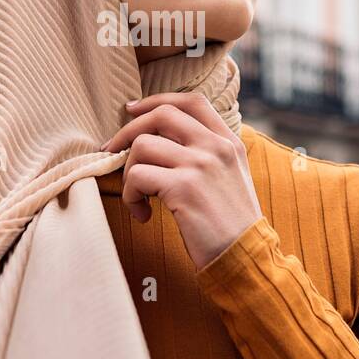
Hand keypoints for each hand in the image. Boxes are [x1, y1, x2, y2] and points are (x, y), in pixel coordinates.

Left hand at [100, 92, 262, 269]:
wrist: (246, 258)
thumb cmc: (231, 225)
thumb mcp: (231, 179)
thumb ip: (208, 155)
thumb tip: (162, 141)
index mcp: (229, 142)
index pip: (191, 101)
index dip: (156, 100)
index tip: (133, 110)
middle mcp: (216, 147)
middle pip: (161, 114)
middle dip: (128, 131)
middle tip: (112, 150)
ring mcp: (200, 165)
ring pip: (142, 145)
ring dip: (129, 173)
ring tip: (139, 198)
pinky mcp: (183, 188)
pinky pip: (137, 176)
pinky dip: (131, 197)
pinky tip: (143, 215)